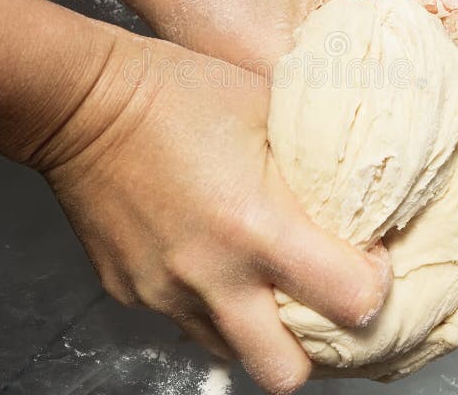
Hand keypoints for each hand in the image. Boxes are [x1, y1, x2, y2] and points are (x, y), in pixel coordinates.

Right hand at [34, 31, 391, 393]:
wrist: (84, 102)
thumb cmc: (175, 91)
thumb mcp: (265, 106)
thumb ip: (310, 155)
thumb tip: (347, 180)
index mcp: (256, 226)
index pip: (349, 301)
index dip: (373, 284)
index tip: (367, 258)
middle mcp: (212, 276)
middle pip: (286, 373)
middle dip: (316, 347)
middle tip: (319, 300)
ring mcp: (165, 293)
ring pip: (230, 352)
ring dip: (258, 326)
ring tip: (262, 278)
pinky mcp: (130, 292)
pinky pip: (184, 319)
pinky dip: (208, 302)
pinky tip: (207, 256)